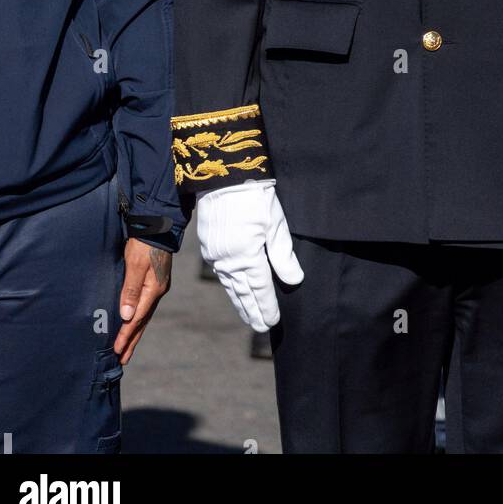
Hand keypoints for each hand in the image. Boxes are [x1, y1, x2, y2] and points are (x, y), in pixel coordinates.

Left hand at [114, 239, 172, 364]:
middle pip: (142, 321)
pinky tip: (134, 322)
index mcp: (153, 290)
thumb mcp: (135, 265)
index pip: (136, 319)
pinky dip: (139, 319)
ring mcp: (157, 287)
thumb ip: (130, 290)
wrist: (158, 225)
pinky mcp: (155, 282)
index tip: (116, 350)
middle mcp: (157, 292)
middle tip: (123, 359)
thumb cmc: (144, 244)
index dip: (126, 335)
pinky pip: (145, 306)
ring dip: (136, 332)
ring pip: (144, 315)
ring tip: (128, 346)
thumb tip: (126, 316)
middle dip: (132, 341)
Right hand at [196, 179, 303, 332]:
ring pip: (230, 285)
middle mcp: (229, 261)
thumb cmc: (255, 198)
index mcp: (247, 256)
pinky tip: (234, 291)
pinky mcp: (208, 246)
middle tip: (261, 327)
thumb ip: (283, 255)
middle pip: (243, 292)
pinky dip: (229, 285)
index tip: (274, 321)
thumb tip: (294, 280)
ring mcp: (216, 255)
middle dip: (253, 311)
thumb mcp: (275, 224)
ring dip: (240, 301)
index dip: (267, 306)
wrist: (225, 176)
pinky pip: (221, 273)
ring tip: (248, 316)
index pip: (260, 289)